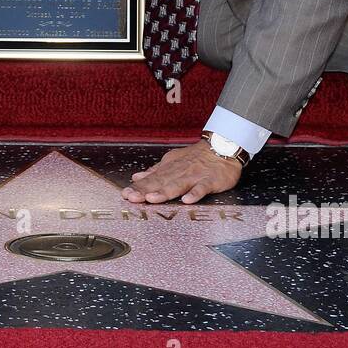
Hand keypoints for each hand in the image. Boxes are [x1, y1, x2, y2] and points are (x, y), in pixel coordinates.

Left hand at [122, 140, 241, 204]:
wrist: (223, 147)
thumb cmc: (197, 157)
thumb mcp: (173, 161)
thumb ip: (156, 171)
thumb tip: (137, 177)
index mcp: (169, 168)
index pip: (151, 179)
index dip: (138, 187)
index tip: (125, 194)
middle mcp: (179, 172)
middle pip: (160, 182)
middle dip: (145, 190)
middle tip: (131, 197)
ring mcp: (194, 176)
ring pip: (177, 185)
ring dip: (164, 192)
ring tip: (152, 199)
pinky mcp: (210, 180)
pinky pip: (202, 188)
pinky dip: (195, 193)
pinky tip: (187, 200)